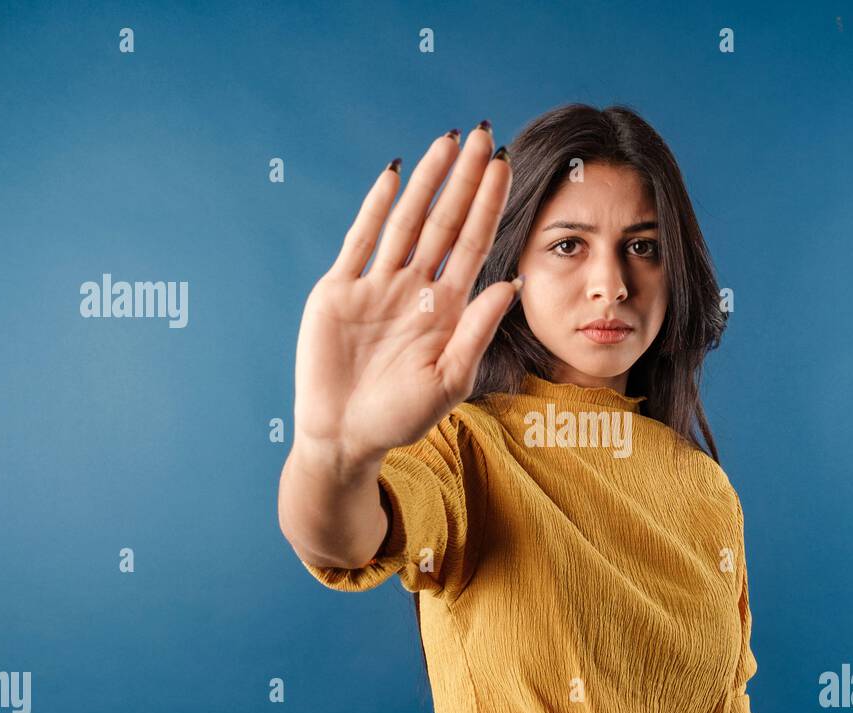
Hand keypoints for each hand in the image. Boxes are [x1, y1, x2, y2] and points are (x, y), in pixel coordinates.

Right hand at [291, 123, 517, 466]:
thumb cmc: (402, 417)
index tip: (507, 166)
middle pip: (445, 221)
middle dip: (465, 179)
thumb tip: (513, 281)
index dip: (489, 204)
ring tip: (447, 141)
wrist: (345, 437)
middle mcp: (416, 288)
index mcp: (448, 308)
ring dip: (427, 181)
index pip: (474, 243)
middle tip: (485, 135)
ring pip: (406, 221)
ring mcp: (377, 286)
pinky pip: (361, 241)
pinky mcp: (339, 291)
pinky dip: (376, 207)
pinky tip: (395, 175)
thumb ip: (479, 329)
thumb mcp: (451, 378)